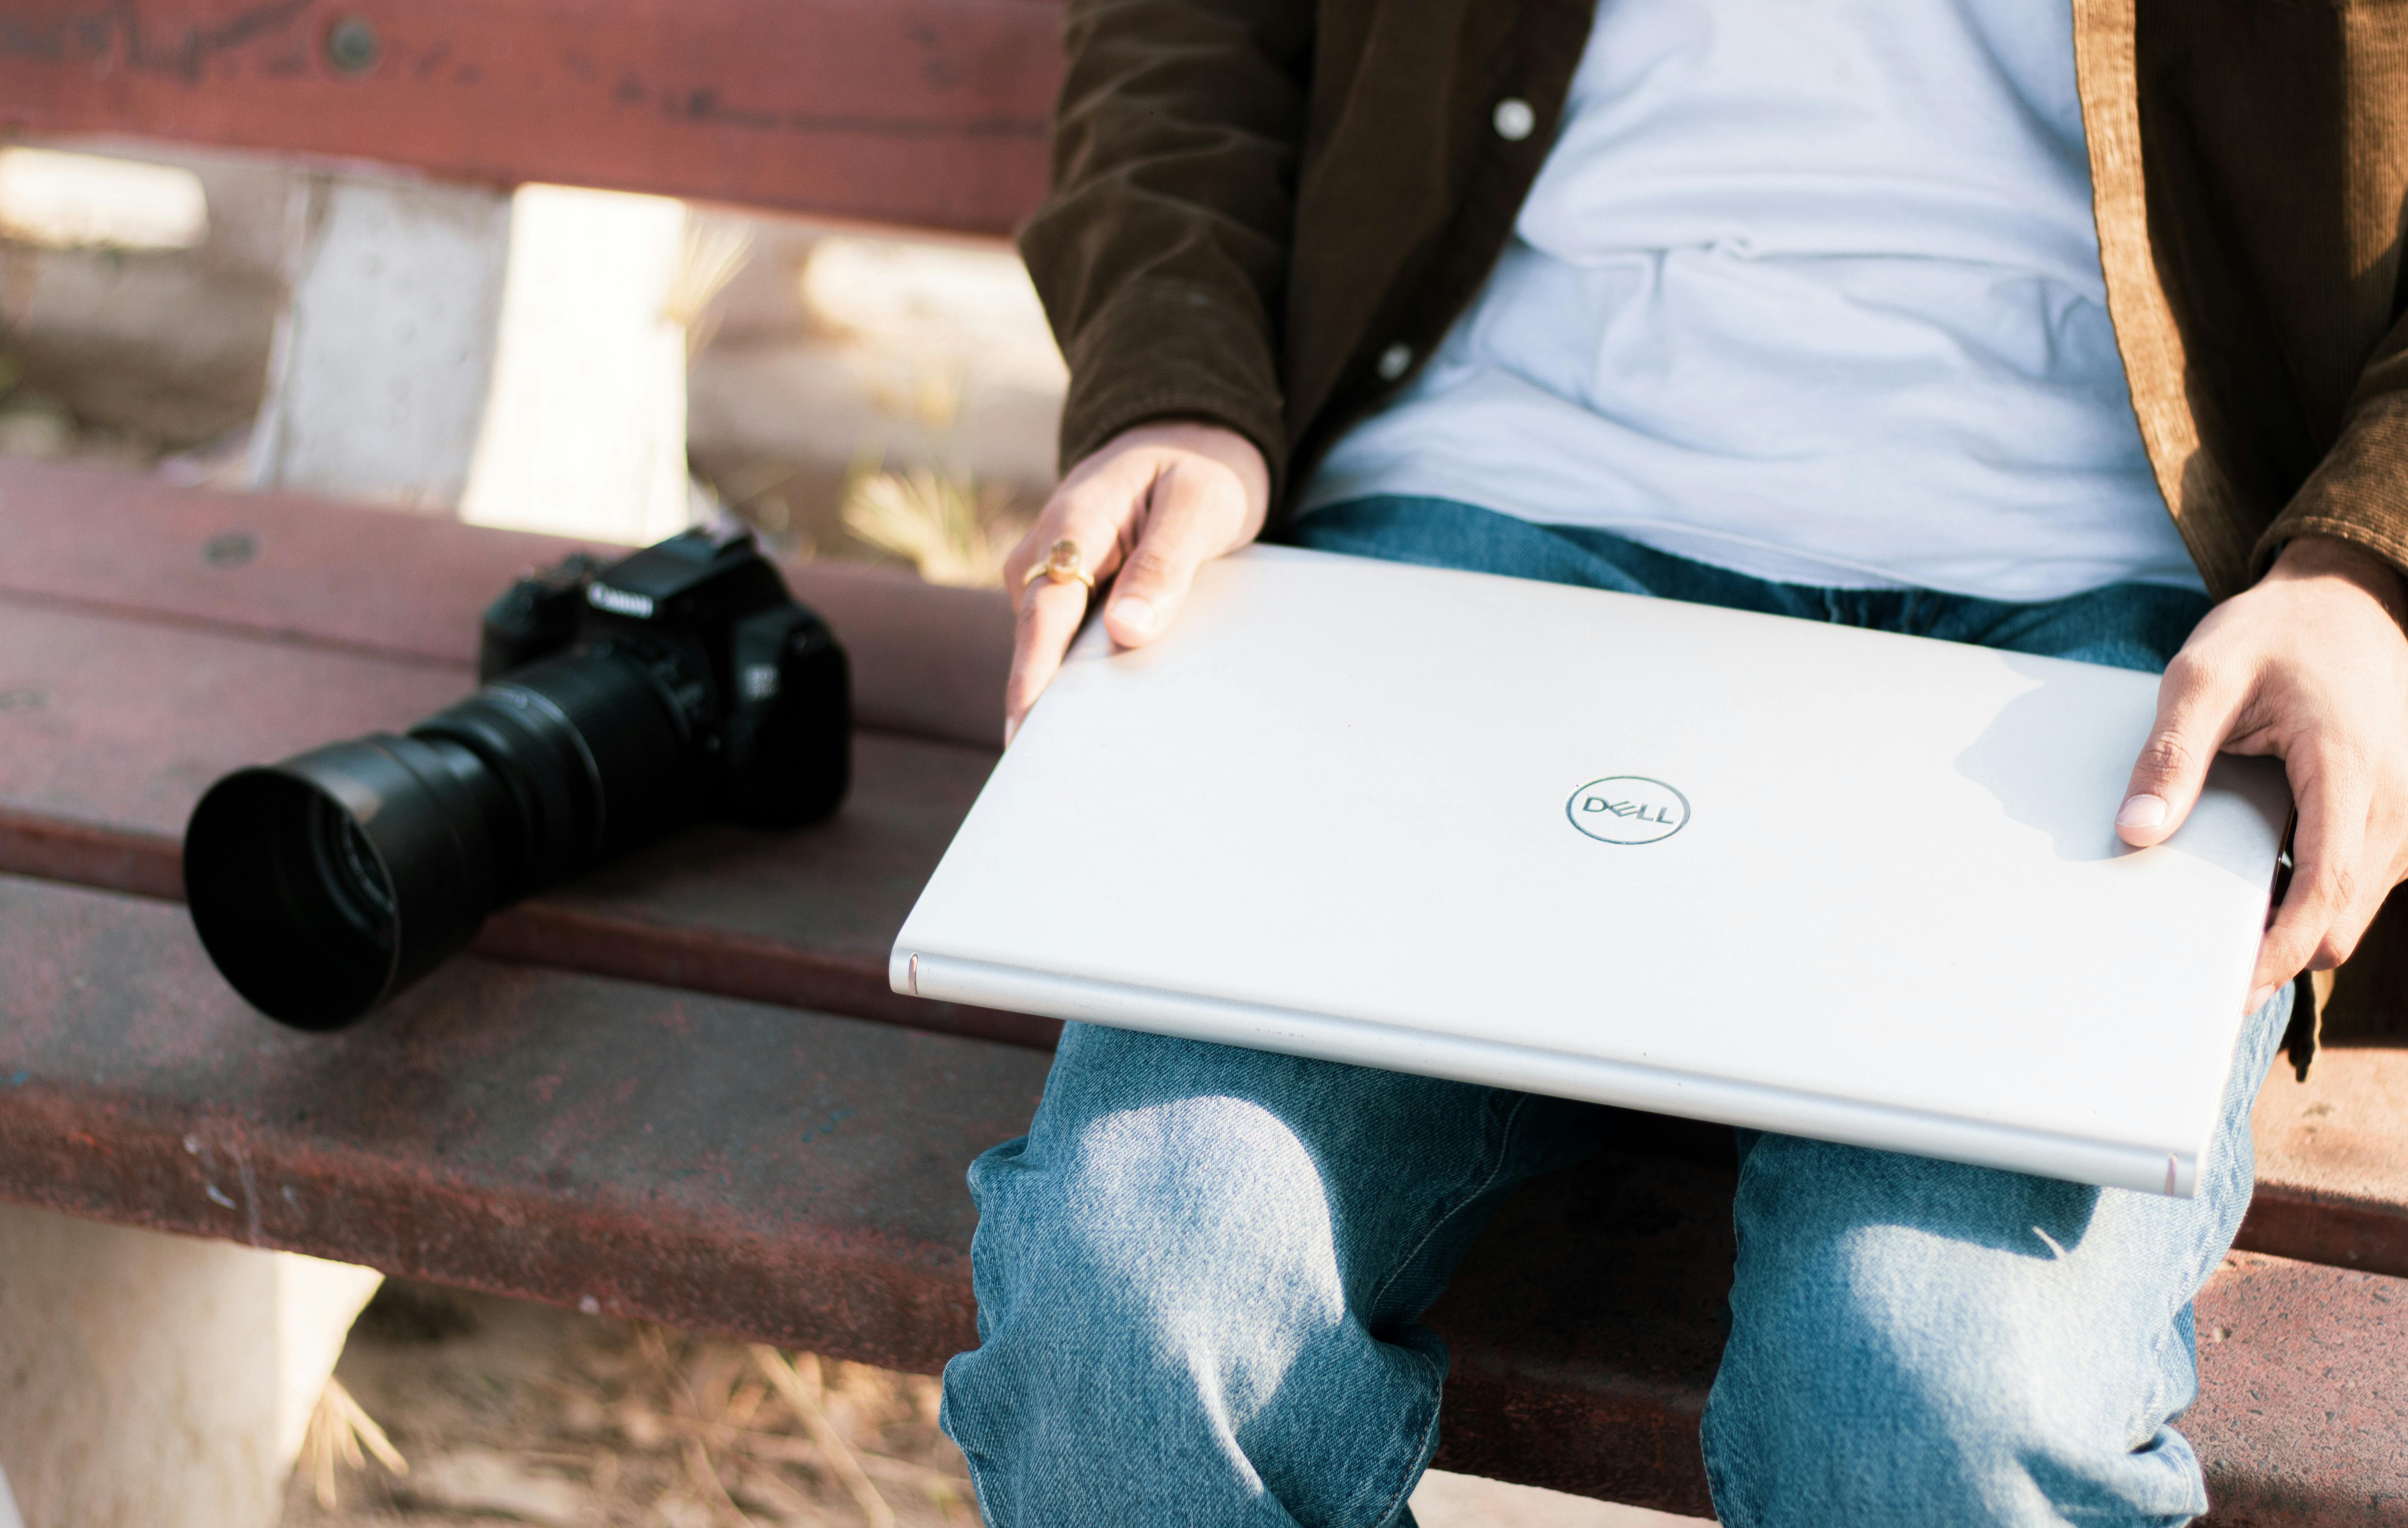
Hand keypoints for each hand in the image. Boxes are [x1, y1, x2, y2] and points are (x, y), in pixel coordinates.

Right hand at [1001, 422, 1269, 743]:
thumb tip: (1127, 630)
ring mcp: (1051, 579)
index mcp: (1075, 521)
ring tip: (1085, 767)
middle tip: (1055, 775)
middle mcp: (1047, 553)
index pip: (1045, 609)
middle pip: (1036, 641)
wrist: (1183, 449)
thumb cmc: (1194, 473)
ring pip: (1049, 650)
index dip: (1032, 673)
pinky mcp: (1067, 600)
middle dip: (1041, 705)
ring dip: (1067, 699)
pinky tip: (1104, 726)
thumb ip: (1165, 563)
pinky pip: (1067, 647)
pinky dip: (1084, 682)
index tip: (1027, 728)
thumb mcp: (1199, 504)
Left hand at [2117, 535, 2407, 1010]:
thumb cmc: (2273, 635)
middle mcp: (2395, 801)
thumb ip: (2170, 755)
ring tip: (2220, 938)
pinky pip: (2359, 881)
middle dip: (2282, 957)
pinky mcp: (2393, 816)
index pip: (2324, 890)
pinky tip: (2256, 892)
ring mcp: (2403, 812)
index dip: (2277, 951)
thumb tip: (2135, 832)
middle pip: (2344, 918)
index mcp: (2350, 769)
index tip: (2228, 989)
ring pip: (2354, 907)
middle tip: (2203, 977)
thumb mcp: (2204, 675)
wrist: (2342, 602)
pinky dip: (2312, 898)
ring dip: (2297, 929)